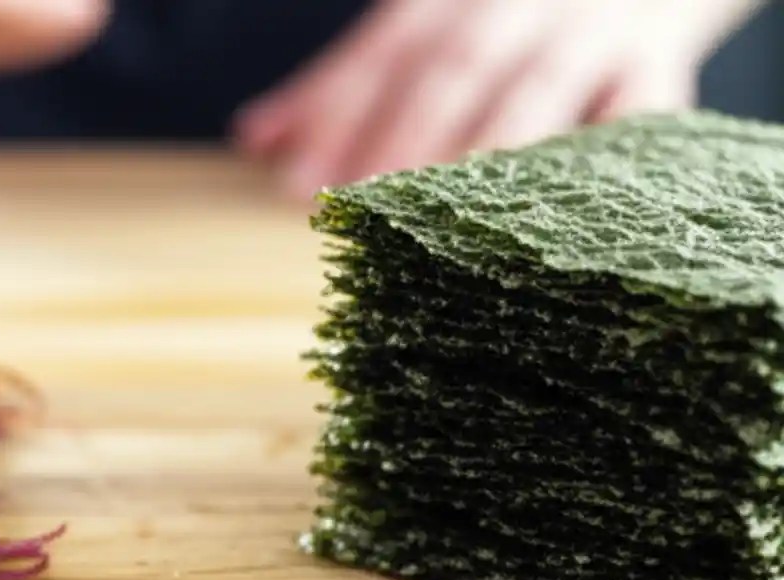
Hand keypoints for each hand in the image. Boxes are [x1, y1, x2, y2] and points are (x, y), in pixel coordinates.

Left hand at [234, 0, 759, 200]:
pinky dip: (600, 159)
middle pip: (450, 71)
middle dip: (399, 143)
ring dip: (483, 159)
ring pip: (533, 94)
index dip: (335, 113)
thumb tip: (255, 136)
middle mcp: (515, 7)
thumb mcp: (422, 30)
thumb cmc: (503, 22)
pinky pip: (635, 114)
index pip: (382, 53)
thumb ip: (342, 81)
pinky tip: (560, 219)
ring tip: (442, 226)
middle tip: (359, 212)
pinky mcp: (655, 66)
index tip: (293, 182)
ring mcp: (588, 34)